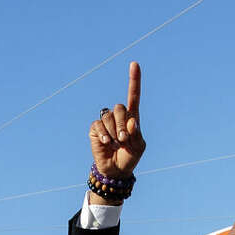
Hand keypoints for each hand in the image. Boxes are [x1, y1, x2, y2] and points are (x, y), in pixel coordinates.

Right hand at [88, 62, 145, 184]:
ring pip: (108, 117)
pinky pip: (98, 125)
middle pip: (119, 108)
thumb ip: (136, 134)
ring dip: (113, 132)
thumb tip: (131, 121)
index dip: (134, 80)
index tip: (134, 64)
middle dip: (122, 124)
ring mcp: (106, 122)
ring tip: (115, 143)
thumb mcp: (138, 147)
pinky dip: (104, 134)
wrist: (116, 170)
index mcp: (132, 117)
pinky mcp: (95, 128)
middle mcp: (118, 116)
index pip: (134, 96)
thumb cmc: (130, 157)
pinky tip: (106, 142)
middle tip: (123, 139)